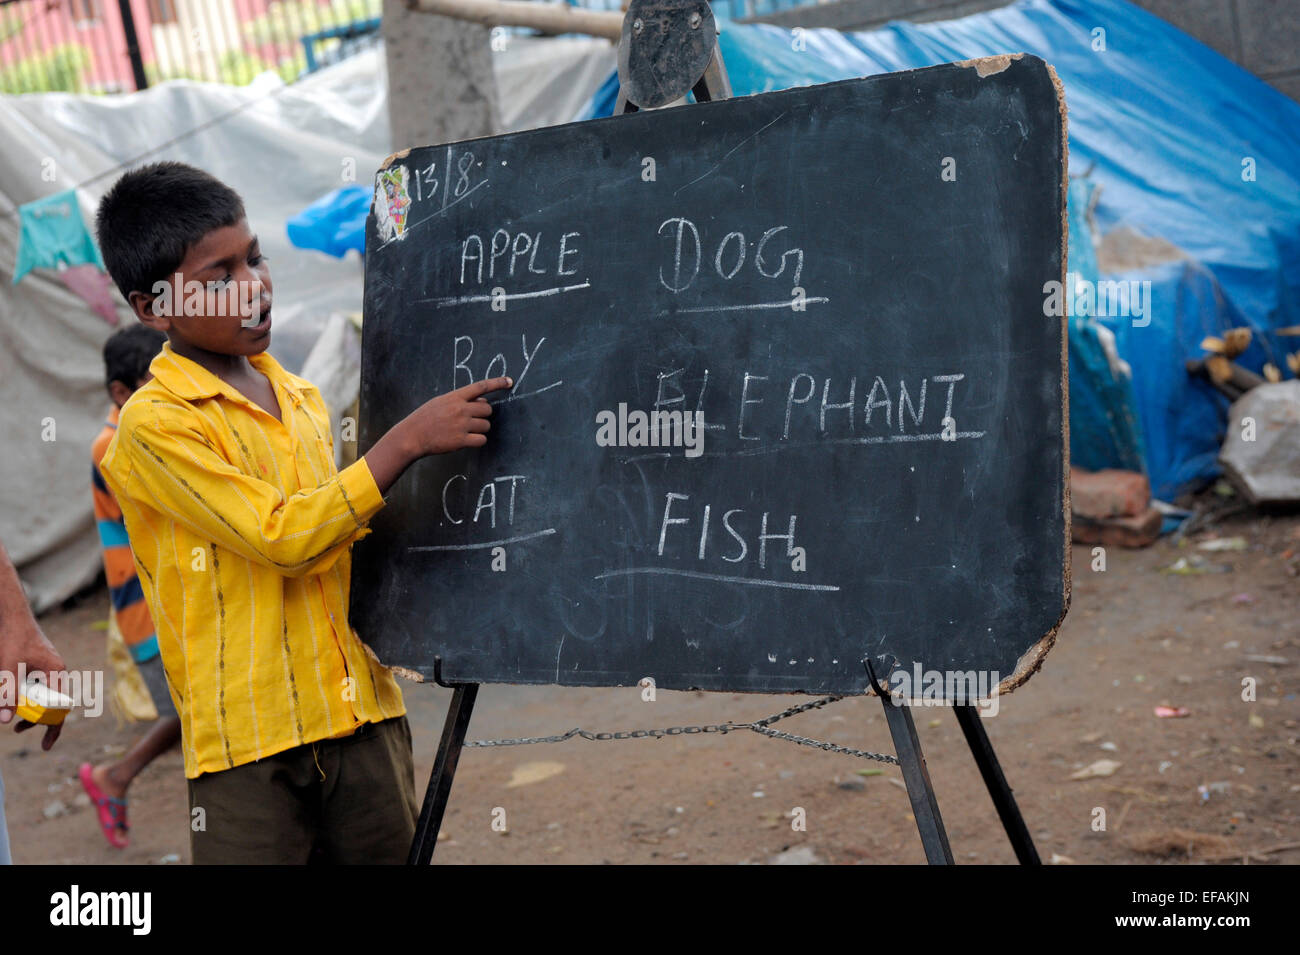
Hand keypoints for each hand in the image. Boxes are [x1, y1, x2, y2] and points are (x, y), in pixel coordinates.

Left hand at [0, 617, 66, 750]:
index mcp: (56, 673)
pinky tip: (12, 697)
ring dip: (29, 709)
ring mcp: (46, 669)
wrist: (11, 616)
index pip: (60, 707)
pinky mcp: (36, 666)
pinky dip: (24, 696)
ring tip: (14, 721)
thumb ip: (7, 694)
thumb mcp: (7, 669)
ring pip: (42, 696)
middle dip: (37, 720)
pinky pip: (35, 687)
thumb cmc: (13, 639)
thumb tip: (5, 720)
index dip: (53, 727)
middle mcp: (55, 672)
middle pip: (52, 704)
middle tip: (19, 731)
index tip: (46, 744)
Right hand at [402, 377, 513, 456]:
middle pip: (488, 409)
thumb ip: (460, 400)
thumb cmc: (425, 418)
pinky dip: (478, 440)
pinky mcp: (461, 440)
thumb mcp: (440, 402)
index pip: (481, 386)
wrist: (412, 435)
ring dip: (481, 429)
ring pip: (486, 425)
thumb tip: (482, 401)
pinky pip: (482, 439)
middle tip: (471, 419)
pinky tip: (469, 440)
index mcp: (455, 397)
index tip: (509, 381)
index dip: (497, 383)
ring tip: (466, 430)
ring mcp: (461, 425)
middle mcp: (460, 409)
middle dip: (483, 414)